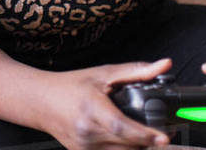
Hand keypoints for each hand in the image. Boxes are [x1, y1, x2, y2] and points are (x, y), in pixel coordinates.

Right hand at [40, 58, 173, 149]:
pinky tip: (124, 139)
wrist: (41, 101)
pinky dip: (123, 149)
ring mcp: (85, 146)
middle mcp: (87, 130)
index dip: (145, 134)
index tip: (164, 137)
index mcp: (91, 107)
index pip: (121, 126)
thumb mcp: (103, 74)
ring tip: (143, 136)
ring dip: (137, 147)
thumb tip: (164, 65)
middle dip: (149, 142)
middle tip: (162, 135)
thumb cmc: (70, 86)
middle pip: (128, 144)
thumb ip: (136, 71)